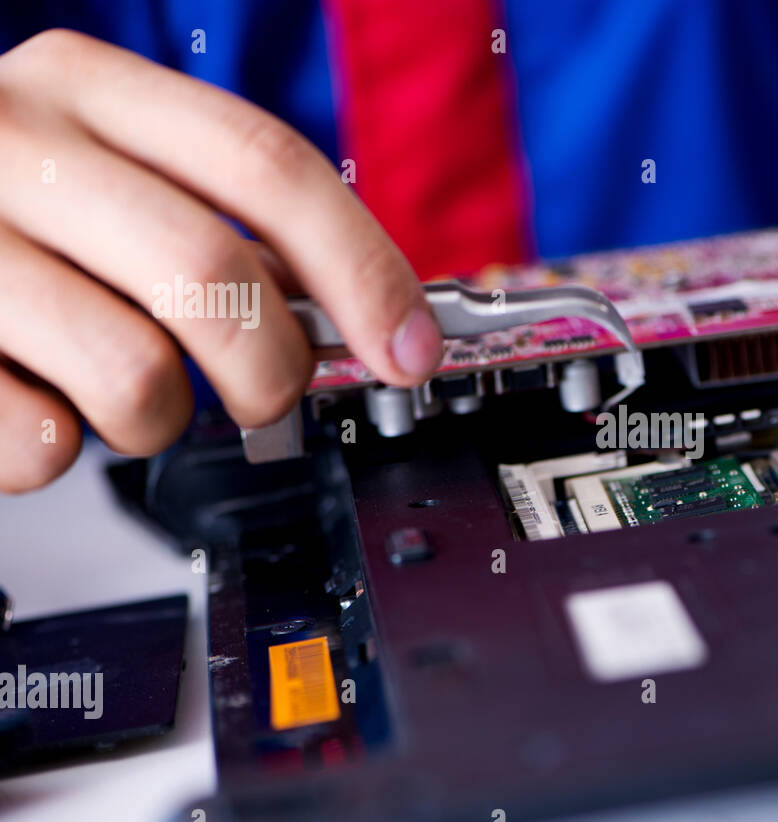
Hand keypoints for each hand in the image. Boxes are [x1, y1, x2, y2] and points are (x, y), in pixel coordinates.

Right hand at [0, 30, 442, 492]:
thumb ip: (221, 222)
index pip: (268, 166)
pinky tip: (35, 399)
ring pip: (135, 374)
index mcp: (87, 88)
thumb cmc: (12, 214)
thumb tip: (361, 313)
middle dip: (274, 367)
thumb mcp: (111, 174)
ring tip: (121, 393)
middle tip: (268, 394)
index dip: (363, 270)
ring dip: (158, 420)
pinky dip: (60, 450)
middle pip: (215, 272)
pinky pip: (39, 444)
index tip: (410, 349)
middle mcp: (14, 144)